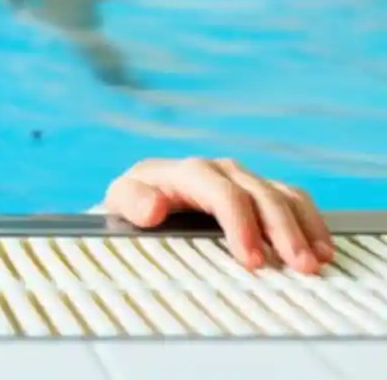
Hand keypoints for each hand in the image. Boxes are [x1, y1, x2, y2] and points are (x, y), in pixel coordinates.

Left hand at [105, 158, 332, 273]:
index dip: (242, 225)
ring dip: (304, 227)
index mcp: (188, 171)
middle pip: (261, 195)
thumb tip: (154, 207)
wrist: (137, 198)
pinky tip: (320, 249)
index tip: (253, 261)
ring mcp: (243, 180)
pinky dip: (309, 222)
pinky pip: (291, 200)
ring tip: (316, 261)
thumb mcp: (117, 201)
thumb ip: (131, 201)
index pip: (223, 194)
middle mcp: (221, 171)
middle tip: (299, 266)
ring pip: (283, 196)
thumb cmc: (130, 202)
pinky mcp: (257, 192)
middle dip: (282, 231)